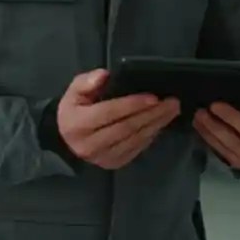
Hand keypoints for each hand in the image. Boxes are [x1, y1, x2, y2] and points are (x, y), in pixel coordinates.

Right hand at [58, 69, 180, 169]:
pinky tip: (161, 123)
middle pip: (127, 128)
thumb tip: (105, 76)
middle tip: (172, 102)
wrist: (67, 140)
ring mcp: (104, 158)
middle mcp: (90, 145)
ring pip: (135, 140)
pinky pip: (137, 148)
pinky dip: (152, 135)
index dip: (132, 105)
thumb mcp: (73, 91)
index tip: (154, 97)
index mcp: (78, 125)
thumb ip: (87, 81)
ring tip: (172, 110)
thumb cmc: (74, 110)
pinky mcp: (115, 164)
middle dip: (151, 114)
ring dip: (156, 124)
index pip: (109, 113)